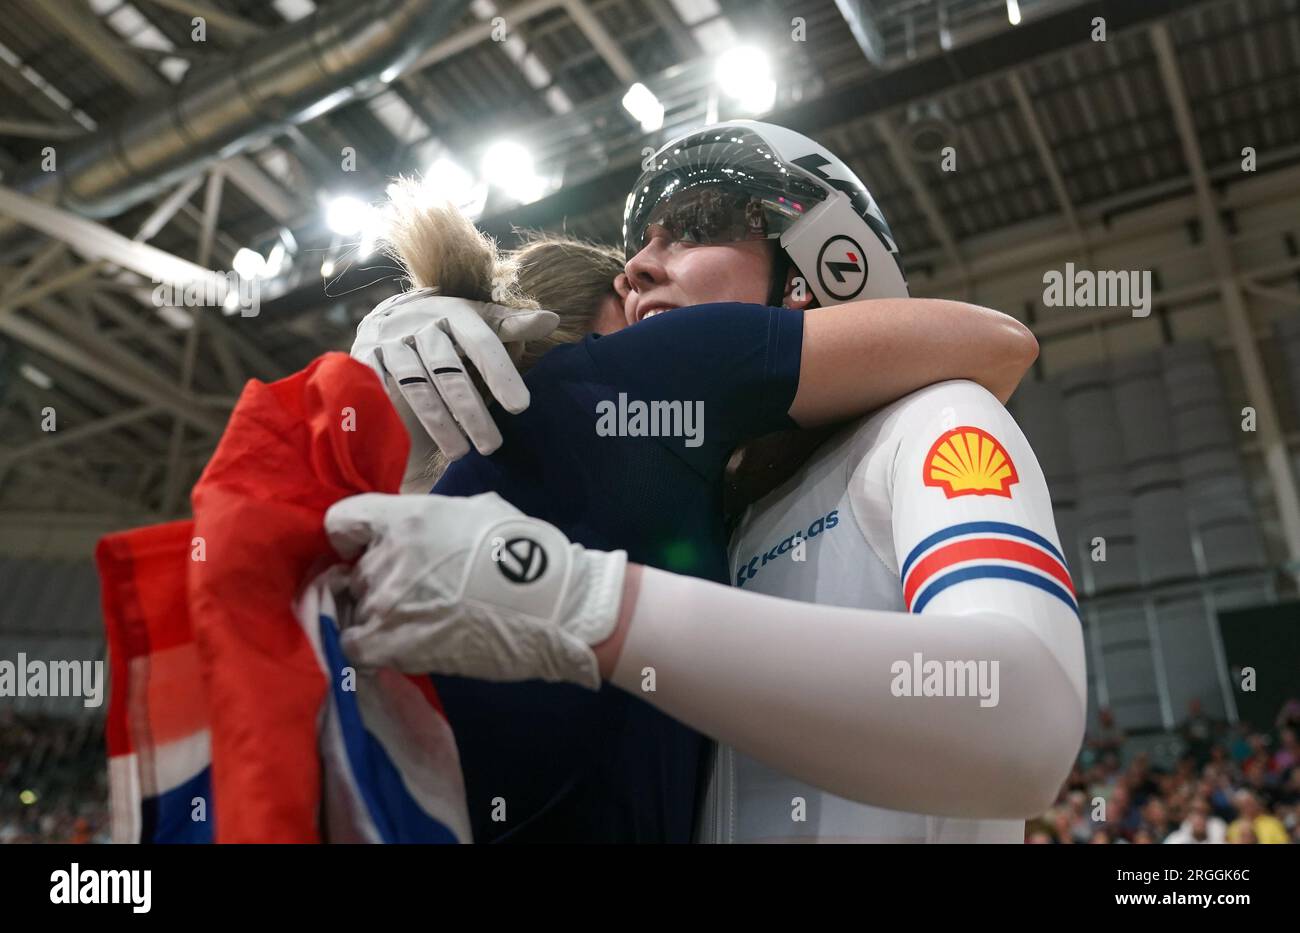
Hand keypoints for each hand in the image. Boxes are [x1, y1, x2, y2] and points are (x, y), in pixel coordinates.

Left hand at [324, 492, 626, 688]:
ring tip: (419, 624)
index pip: (341, 521)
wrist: (548, 603)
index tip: (364, 552)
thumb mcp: (475, 510)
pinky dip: (369, 649)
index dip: (350, 539)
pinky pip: (353, 647)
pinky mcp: (387, 643)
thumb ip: (433, 517)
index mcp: (405, 518)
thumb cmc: (523, 551)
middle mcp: (385, 556)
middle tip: (413, 595)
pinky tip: (399, 648)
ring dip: (379, 618)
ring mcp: (383, 601)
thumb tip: (423, 530)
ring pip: (356, 610)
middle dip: (377, 583)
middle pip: (354, 571)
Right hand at [350, 289, 557, 479]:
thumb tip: (552, 321)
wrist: (390, 318)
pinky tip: (410, 440)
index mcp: (454, 312)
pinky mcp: (365, 359)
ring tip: (461, 454)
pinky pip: (379, 389)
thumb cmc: (448, 328)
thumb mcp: (479, 321)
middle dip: (471, 410)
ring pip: (416, 386)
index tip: (521, 407)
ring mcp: (389, 340)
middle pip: (448, 369)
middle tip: (493, 446)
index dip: (501, 373)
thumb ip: (512, 326)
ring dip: (439, 423)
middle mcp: (420, 322)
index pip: (482, 342)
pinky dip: (394, 414)